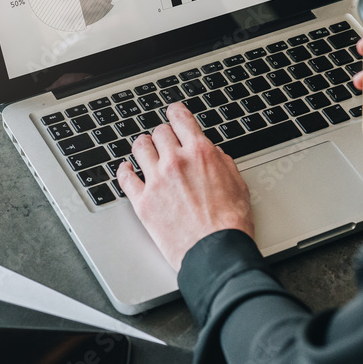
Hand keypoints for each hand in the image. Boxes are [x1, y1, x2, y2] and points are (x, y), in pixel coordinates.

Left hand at [117, 102, 253, 270]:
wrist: (216, 251)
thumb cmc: (230, 222)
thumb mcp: (238, 183)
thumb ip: (222, 162)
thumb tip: (213, 154)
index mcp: (201, 153)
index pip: (180, 118)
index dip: (176, 112)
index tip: (173, 112)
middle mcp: (176, 162)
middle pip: (159, 132)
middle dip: (163, 135)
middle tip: (165, 141)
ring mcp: (156, 181)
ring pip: (139, 148)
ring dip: (143, 147)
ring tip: (145, 150)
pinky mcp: (142, 202)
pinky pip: (124, 177)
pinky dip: (124, 170)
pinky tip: (127, 169)